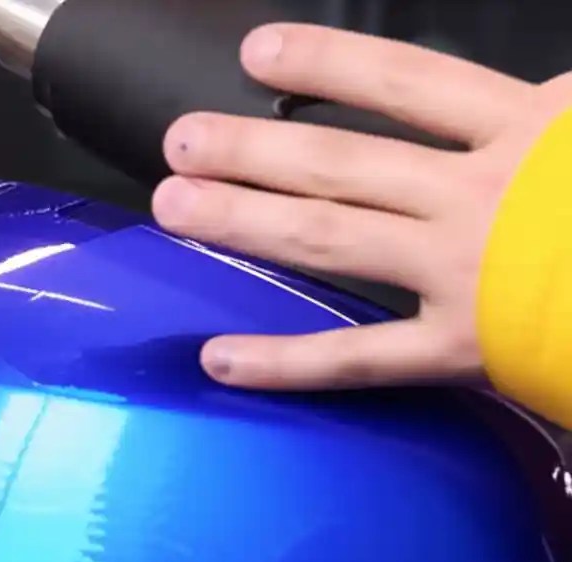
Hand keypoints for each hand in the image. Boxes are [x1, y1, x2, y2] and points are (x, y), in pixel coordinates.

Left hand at [151, 24, 571, 390]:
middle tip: (179, 142)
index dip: (327, 63)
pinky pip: (359, 361)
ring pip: (330, 243)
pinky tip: (217, 361)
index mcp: (528, 133)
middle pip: (339, 164)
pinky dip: (285, 362)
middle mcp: (480, 199)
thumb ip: (556, 106)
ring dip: (243, 220)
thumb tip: (532, 86)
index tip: (256, 53)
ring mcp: (464, 277)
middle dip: (252, 149)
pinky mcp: (464, 354)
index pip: (408, 84)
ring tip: (172, 207)